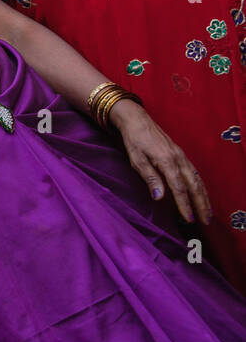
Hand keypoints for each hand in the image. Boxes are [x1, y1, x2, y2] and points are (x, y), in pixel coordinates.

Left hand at [111, 100, 210, 223]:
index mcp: (167, 161)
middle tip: (205, 221)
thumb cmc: (134, 140)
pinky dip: (201, 186)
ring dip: (204, 197)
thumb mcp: (137, 159)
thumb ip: (149, 178)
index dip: (184, 205)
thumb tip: (159, 197)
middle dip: (201, 205)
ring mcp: (182, 157)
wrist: (137, 120)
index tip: (189, 219)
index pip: (179, 188)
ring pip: (198, 180)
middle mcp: (179, 159)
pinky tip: (202, 195)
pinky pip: (195, 173)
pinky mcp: (181, 155)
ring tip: (207, 213)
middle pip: (194, 186)